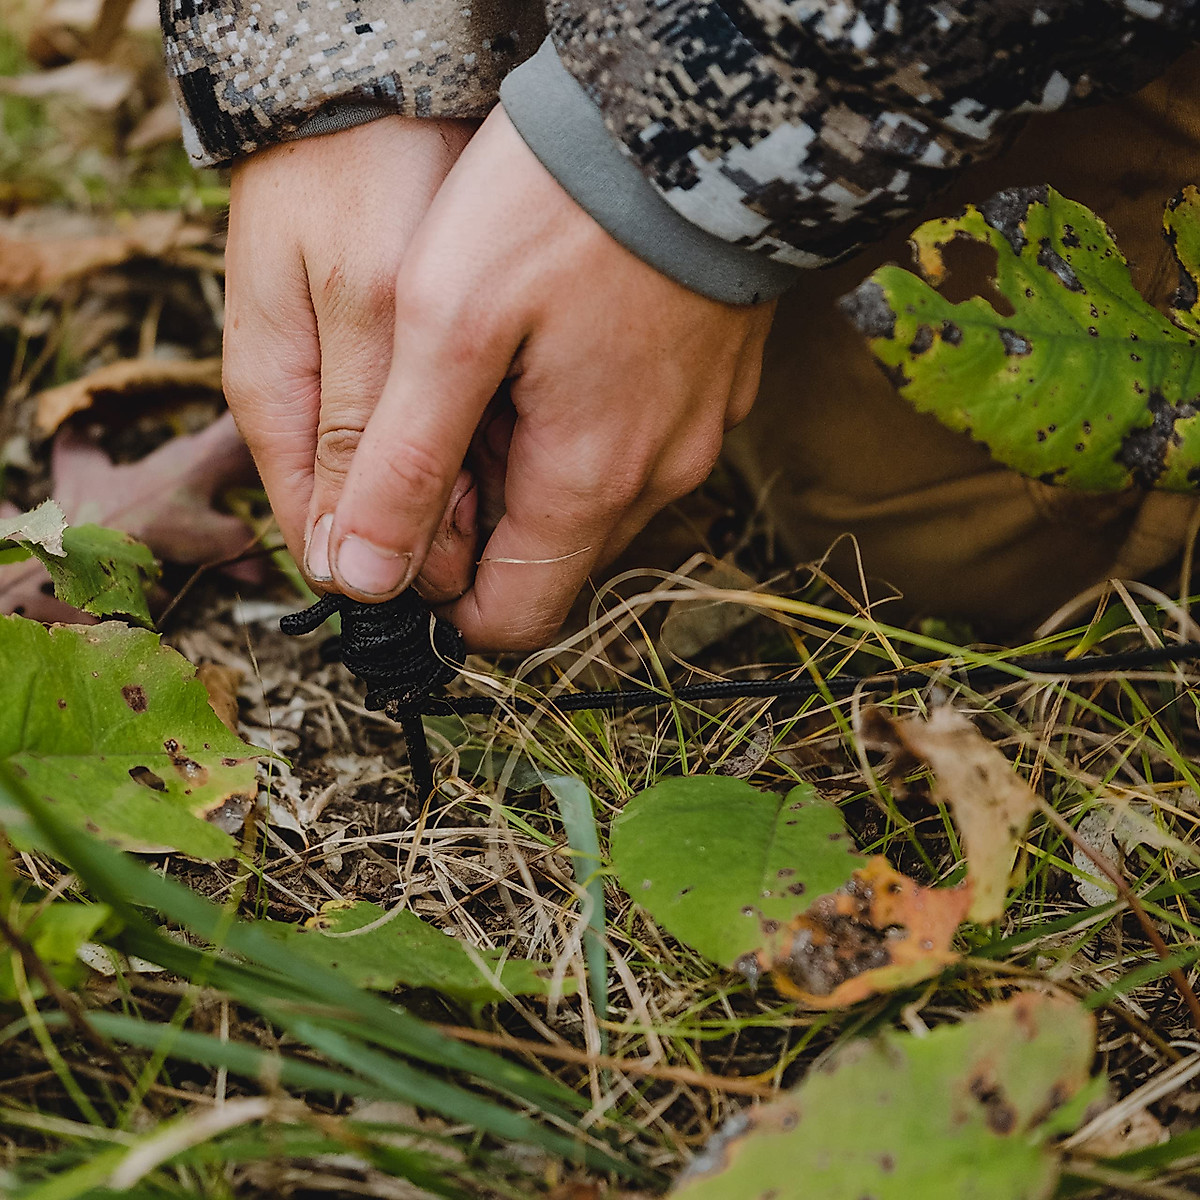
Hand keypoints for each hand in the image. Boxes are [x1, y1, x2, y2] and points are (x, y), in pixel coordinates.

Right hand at [221, 116, 475, 584]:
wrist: (379, 77)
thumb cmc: (369, 177)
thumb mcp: (371, 310)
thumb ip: (359, 437)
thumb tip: (347, 568)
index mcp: (276, 409)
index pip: (323, 540)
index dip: (400, 563)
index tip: (471, 551)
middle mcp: (302, 406)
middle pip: (369, 514)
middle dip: (442, 519)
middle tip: (509, 478)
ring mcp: (339, 377)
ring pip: (403, 475)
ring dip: (464, 477)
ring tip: (521, 435)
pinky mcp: (380, 353)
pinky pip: (424, 425)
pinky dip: (471, 429)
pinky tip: (515, 406)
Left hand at [325, 107, 775, 650]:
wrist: (694, 112)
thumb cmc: (559, 206)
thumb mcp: (445, 326)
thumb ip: (402, 465)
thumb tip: (363, 579)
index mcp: (587, 483)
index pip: (513, 619)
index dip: (442, 597)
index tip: (402, 526)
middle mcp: (657, 480)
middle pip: (549, 562)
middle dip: (481, 524)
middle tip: (439, 423)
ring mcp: (695, 435)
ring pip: (590, 504)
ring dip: (529, 472)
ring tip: (493, 376)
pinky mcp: (712, 389)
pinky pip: (634, 447)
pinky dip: (582, 428)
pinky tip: (555, 350)